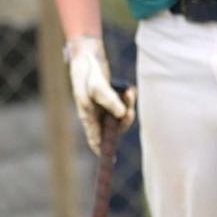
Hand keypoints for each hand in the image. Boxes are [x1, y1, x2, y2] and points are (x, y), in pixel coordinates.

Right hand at [65, 36, 135, 150]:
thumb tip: (121, 114)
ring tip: (129, 92)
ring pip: (122, 117)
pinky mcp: (113, 100)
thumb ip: (107, 99)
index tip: (112, 159)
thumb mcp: (95, 86)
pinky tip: (130, 90)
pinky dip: (129, 99)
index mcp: (88, 117)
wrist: (87, 57)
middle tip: (129, 110)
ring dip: (129, 107)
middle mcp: (98, 116)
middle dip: (124, 121)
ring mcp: (106, 109)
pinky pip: (125, 105)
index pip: (96, 139)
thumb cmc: (86, 73)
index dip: (103, 150)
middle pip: (115, 129)